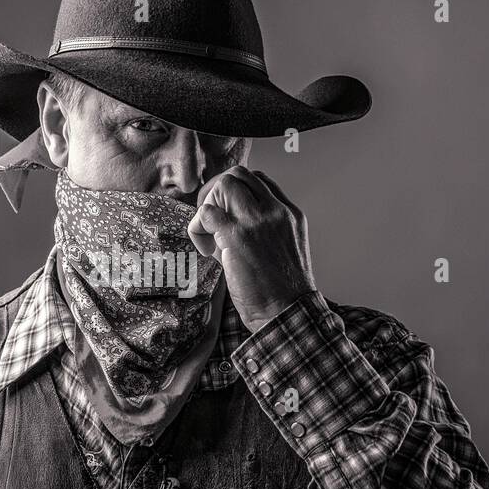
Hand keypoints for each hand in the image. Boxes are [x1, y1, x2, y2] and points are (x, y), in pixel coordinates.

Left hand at [187, 167, 315, 332]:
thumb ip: (261, 230)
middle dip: (217, 192)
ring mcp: (256, 220)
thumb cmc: (281, 291)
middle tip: (210, 219)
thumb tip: (222, 223)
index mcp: (290, 213)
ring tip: (209, 235)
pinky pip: (206, 213)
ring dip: (208, 206)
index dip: (236, 193)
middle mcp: (276, 211)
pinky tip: (206, 250)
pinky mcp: (236, 236)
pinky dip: (198, 229)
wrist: (287, 312)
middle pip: (239, 175)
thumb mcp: (282, 248)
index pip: (259, 181)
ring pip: (224, 185)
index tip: (226, 214)